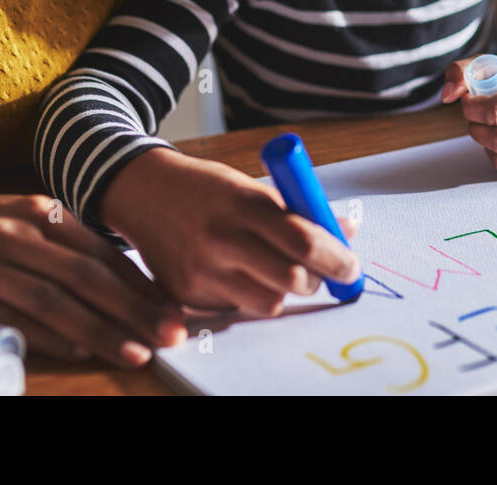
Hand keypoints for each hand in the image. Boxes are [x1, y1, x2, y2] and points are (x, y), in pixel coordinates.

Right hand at [0, 184, 187, 366]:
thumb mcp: (20, 220)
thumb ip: (64, 246)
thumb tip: (118, 280)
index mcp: (43, 212)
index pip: (105, 252)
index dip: (143, 283)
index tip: (174, 309)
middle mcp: (23, 230)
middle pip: (89, 275)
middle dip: (135, 307)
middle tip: (171, 334)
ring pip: (56, 298)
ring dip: (100, 328)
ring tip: (134, 351)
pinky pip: (13, 316)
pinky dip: (47, 335)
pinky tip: (77, 350)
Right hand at [99, 147, 361, 317]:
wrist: (144, 193)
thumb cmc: (208, 189)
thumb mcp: (253, 187)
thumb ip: (299, 211)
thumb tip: (347, 230)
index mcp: (243, 203)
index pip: (303, 240)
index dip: (335, 258)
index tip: (351, 266)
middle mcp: (221, 239)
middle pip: (291, 279)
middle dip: (315, 280)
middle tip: (318, 272)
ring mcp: (201, 270)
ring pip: (269, 302)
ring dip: (283, 291)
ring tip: (275, 270)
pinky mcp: (186, 294)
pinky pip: (237, 309)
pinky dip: (249, 295)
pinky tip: (238, 272)